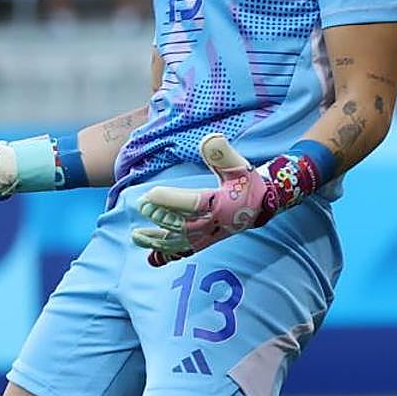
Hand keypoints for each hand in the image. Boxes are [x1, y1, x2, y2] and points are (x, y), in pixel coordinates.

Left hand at [131, 135, 276, 265]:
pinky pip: (184, 251)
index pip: (191, 203)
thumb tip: (209, 139)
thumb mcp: (239, 166)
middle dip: (160, 217)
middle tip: (142, 207)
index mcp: (220, 204)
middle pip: (182, 225)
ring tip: (136, 236)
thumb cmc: (247, 185)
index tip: (149, 194)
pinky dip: (167, 255)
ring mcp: (208, 236)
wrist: (260, 207)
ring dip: (156, 240)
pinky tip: (151, 257)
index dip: (169, 200)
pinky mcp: (205, 242)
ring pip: (179, 243)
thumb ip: (223, 153)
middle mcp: (213, 223)